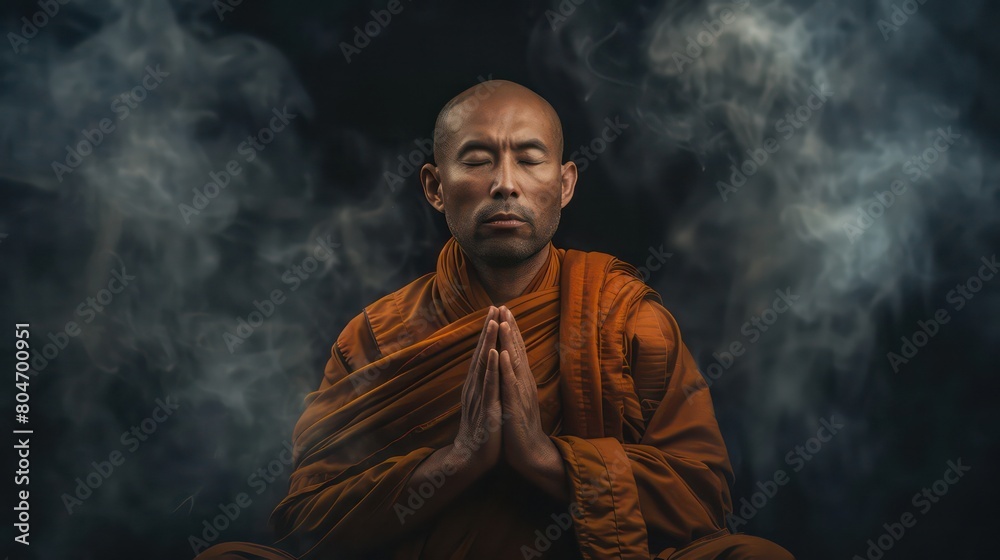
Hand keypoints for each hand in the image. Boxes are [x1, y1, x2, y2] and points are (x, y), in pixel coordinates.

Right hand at [451, 306, 502, 471]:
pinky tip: (492, 353)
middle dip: (488, 329)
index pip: (482, 353)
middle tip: (494, 306)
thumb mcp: (483, 403)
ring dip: (488, 342)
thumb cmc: (480, 431)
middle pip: (481, 353)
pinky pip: (488, 385)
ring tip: (493, 322)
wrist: (471, 458)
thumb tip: (488, 368)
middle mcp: (475, 386)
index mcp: (476, 385)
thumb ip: (485, 385)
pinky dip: (490, 368)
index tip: (494, 311)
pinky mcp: (486, 409)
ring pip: (483, 364)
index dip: (488, 333)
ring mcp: (479, 397)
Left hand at [497, 306, 562, 494]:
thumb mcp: (516, 397)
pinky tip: (503, 355)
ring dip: (509, 342)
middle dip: (510, 328)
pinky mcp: (516, 407)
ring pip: (515, 363)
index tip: (504, 309)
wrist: (530, 453)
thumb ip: (514, 379)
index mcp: (521, 380)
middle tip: (504, 305)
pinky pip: (510, 385)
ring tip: (504, 322)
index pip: (516, 350)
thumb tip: (510, 361)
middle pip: (517, 350)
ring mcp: (520, 394)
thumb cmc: (520, 425)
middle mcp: (523, 383)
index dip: (511, 329)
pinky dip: (507, 369)